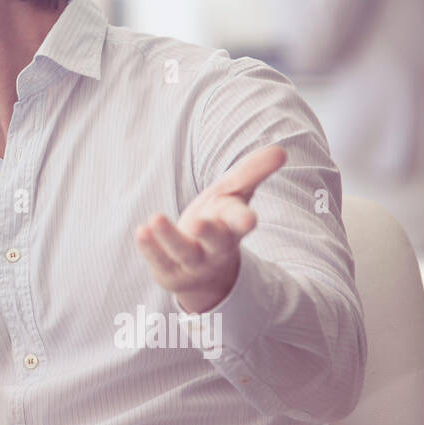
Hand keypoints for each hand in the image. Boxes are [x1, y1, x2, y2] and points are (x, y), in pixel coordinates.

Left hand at [134, 145, 286, 313]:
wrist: (206, 274)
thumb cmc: (221, 223)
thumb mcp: (234, 196)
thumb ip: (253, 173)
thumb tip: (281, 150)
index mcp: (233, 227)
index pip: (240, 222)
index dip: (243, 220)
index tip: (249, 219)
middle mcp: (215, 247)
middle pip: (216, 241)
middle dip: (210, 233)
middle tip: (200, 221)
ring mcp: (192, 261)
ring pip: (182, 251)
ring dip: (169, 236)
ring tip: (154, 218)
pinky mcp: (169, 270)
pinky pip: (159, 259)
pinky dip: (150, 247)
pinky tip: (141, 230)